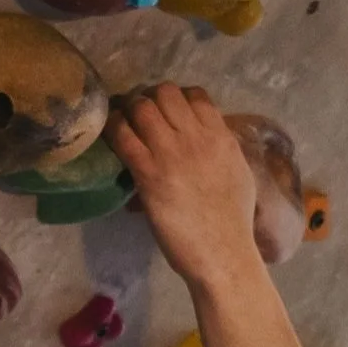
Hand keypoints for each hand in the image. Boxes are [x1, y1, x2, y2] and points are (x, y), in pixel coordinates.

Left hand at [110, 83, 261, 287]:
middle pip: (166, 93)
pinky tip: (110, 133)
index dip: (177, 97)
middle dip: (149, 97)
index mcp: (221, 137)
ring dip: (128, 110)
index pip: (197, 96)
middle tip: (139, 113)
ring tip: (122, 120)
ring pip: (142, 107)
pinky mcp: (148, 174)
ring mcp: (171, 154)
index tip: (167, 109)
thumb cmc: (232, 222)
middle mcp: (196, 138)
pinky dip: (113, 128)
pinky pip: (124, 137)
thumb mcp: (237, 173)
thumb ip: (222, 150)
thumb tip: (210, 141)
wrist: (223, 252)